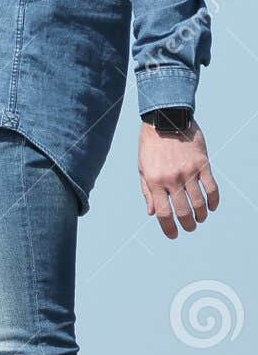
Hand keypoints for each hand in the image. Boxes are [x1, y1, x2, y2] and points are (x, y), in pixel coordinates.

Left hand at [138, 119, 218, 237]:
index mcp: (154, 180)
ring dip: (201, 216)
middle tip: (189, 228)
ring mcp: (189, 172)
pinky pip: (212, 189)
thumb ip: (147, 190)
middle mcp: (171, 178)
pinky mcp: (203, 165)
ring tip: (199, 219)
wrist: (165, 119)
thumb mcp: (142, 166)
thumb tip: (151, 213)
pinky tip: (211, 207)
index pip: (163, 212)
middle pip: (183, 212)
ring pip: (199, 203)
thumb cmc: (151, 145)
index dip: (169, 228)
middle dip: (187, 225)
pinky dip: (213, 201)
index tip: (173, 235)